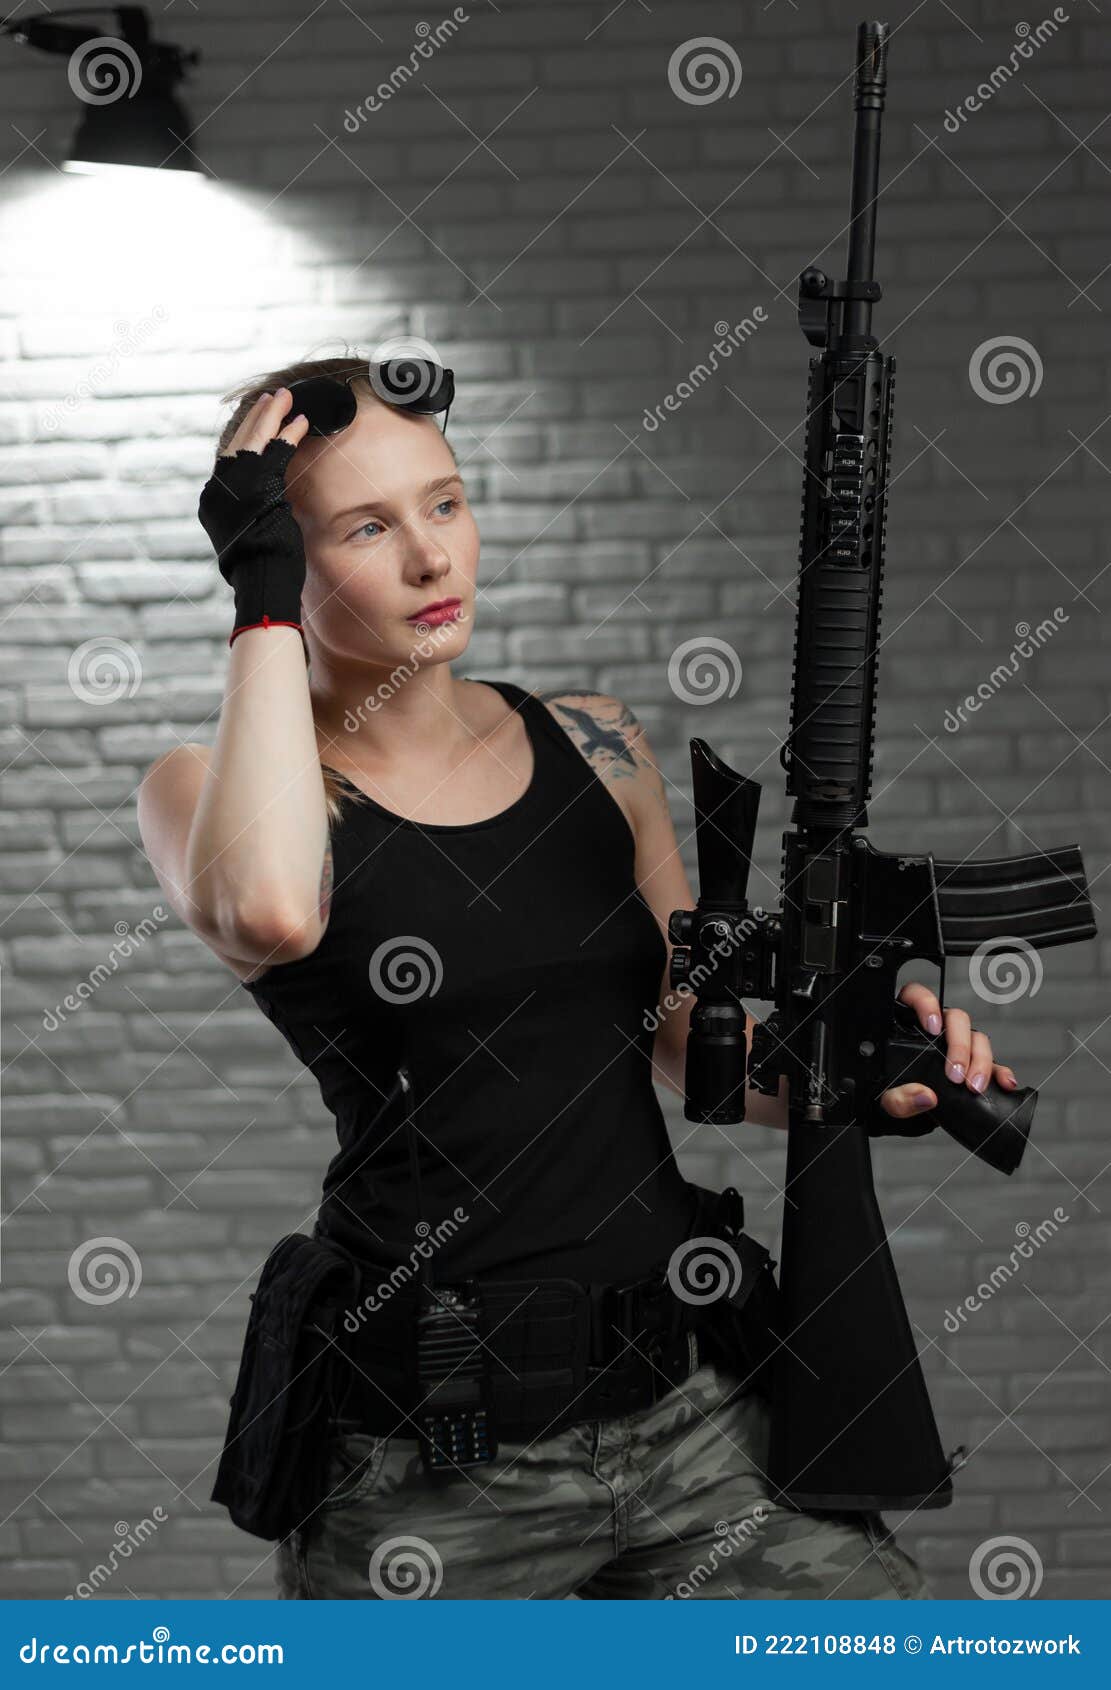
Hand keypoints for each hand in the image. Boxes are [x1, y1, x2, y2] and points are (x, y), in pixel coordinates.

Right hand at [198, 390, 312, 643]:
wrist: (263, 584)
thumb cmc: (266, 569)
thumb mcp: (255, 535)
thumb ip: (256, 512)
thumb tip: (267, 506)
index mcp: (214, 503)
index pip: (229, 458)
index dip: (245, 435)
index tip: (259, 417)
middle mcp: (218, 491)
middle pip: (237, 443)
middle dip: (257, 417)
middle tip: (274, 397)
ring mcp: (234, 489)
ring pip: (252, 441)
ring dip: (271, 417)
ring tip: (286, 399)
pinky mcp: (254, 489)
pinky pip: (272, 455)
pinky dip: (287, 437)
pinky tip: (300, 423)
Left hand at [876, 980, 1019, 1120]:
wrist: (906, 1116)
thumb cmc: (891, 1097)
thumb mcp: (887, 1100)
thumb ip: (899, 1099)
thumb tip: (926, 1097)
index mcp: (905, 1025)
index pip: (916, 997)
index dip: (926, 1004)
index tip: (932, 1027)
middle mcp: (935, 1029)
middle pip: (956, 1018)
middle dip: (960, 1045)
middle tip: (955, 1074)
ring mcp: (957, 1045)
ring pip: (977, 1037)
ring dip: (980, 1060)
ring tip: (974, 1086)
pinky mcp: (973, 1065)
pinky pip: (994, 1063)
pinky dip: (1000, 1072)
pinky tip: (1003, 1083)